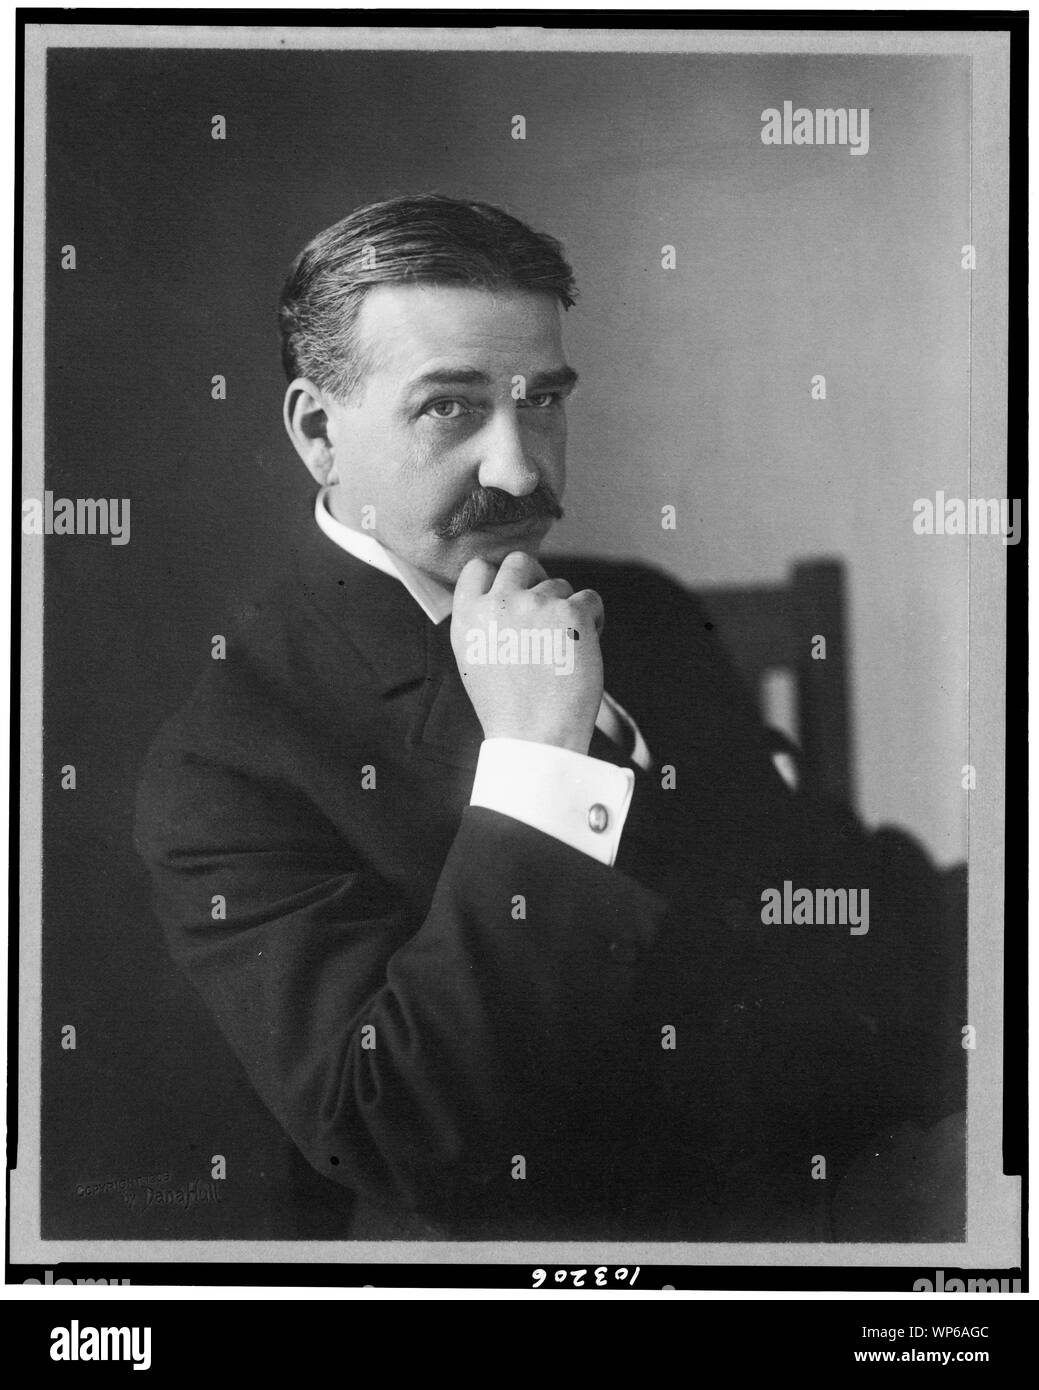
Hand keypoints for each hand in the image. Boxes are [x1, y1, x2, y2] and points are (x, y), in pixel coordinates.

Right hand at [451, 552, 604, 753]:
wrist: (536, 738)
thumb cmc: (509, 707)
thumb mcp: (475, 659)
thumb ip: (484, 621)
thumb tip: (507, 589)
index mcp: (467, 616)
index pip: (479, 567)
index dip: (500, 577)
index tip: (514, 596)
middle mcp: (498, 603)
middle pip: (520, 561)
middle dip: (536, 579)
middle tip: (547, 613)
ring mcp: (534, 604)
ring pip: (559, 584)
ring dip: (566, 609)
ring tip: (563, 649)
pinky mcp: (571, 612)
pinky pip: (590, 598)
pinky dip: (593, 619)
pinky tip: (584, 647)